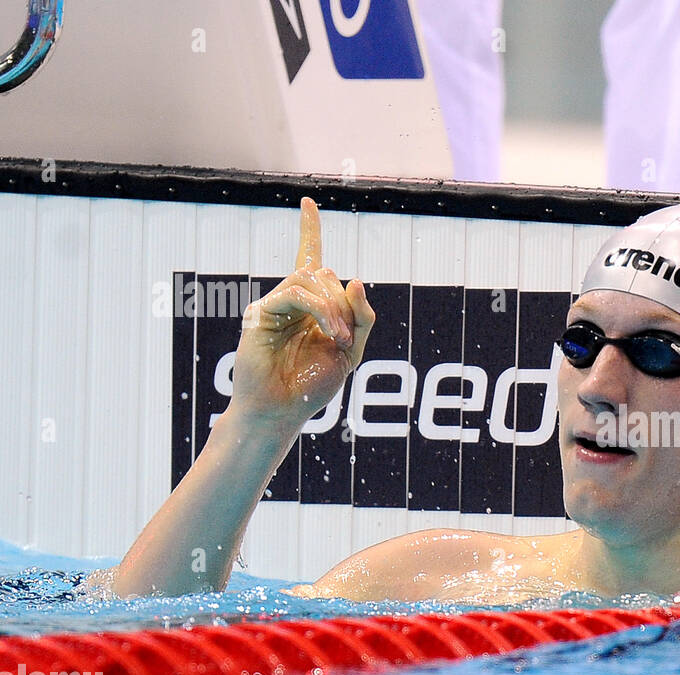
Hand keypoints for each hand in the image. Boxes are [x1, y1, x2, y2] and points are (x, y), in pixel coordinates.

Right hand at [229, 197, 375, 428]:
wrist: (281, 410)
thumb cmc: (311, 385)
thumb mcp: (351, 351)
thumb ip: (361, 318)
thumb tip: (355, 280)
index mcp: (311, 307)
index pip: (310, 260)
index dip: (309, 231)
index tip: (308, 203)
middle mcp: (291, 301)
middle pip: (324, 274)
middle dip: (345, 303)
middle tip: (346, 337)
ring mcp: (275, 305)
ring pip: (310, 279)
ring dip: (334, 307)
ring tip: (338, 338)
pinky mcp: (261, 313)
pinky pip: (295, 293)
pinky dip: (321, 310)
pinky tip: (330, 335)